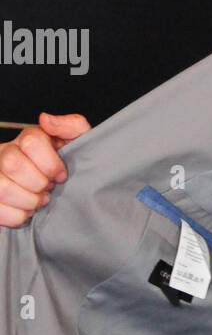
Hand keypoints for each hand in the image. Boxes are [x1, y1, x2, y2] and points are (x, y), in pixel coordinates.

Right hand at [0, 112, 91, 228]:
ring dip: (28, 200)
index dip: (50, 163)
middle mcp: (6, 152)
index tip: (61, 175)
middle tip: (48, 188)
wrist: (73, 193)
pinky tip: (28, 210)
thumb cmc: (73, 168)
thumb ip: (72, 125)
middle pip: (12, 164)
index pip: (30, 142)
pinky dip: (18, 215)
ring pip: (2, 188)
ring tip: (40, 200)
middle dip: (38, 182)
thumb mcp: (81, 144)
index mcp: (28, 138)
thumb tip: (45, 119)